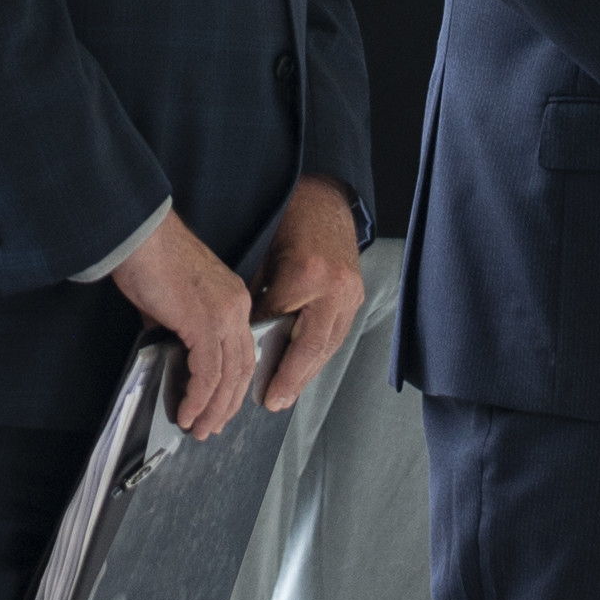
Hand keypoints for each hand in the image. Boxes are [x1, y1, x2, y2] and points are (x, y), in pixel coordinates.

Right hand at [110, 209, 262, 439]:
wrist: (140, 236)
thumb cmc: (150, 258)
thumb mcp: (174, 299)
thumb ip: (180, 326)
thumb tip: (173, 351)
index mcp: (234, 298)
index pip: (243, 351)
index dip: (233, 384)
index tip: (220, 406)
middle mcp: (237, 307)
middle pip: (243, 368)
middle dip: (227, 404)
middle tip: (211, 427)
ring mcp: (225, 315)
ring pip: (229, 376)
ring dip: (214, 408)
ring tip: (197, 428)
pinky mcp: (205, 324)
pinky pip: (208, 373)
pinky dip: (198, 398)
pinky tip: (187, 412)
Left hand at [250, 179, 368, 413]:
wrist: (327, 197)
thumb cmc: (292, 218)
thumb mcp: (265, 254)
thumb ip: (257, 294)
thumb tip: (242, 332)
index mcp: (308, 276)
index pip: (281, 327)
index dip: (264, 354)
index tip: (249, 377)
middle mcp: (335, 289)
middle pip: (312, 347)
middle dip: (291, 378)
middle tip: (273, 403)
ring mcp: (351, 293)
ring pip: (329, 345)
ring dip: (308, 372)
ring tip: (287, 395)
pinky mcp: (356, 295)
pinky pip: (337, 333)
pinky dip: (320, 353)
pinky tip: (305, 368)